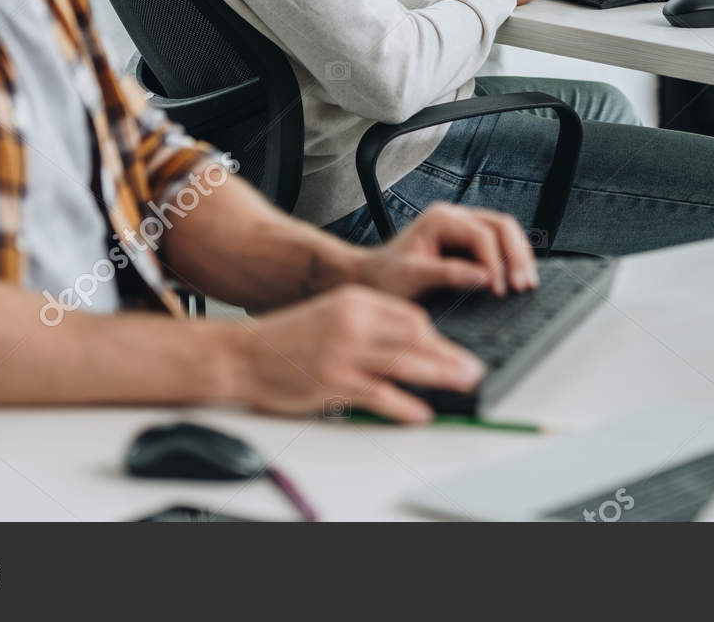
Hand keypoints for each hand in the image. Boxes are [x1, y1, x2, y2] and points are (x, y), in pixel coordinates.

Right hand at [219, 284, 484, 422]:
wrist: (240, 354)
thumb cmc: (285, 339)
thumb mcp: (330, 315)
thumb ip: (366, 324)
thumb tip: (407, 343)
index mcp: (355, 302)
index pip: (410, 315)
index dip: (436, 336)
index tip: (451, 349)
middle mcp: (353, 322)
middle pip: (417, 336)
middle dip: (450, 355)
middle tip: (473, 369)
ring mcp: (344, 352)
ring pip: (406, 363)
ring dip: (441, 375)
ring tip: (463, 384)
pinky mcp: (333, 381)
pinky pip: (380, 394)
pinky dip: (405, 406)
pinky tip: (421, 413)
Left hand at [355, 201, 538, 298]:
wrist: (370, 278)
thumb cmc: (385, 277)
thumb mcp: (412, 278)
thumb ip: (448, 275)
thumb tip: (484, 277)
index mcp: (440, 219)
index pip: (481, 235)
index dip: (495, 262)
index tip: (499, 289)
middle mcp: (454, 216)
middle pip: (501, 226)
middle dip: (517, 255)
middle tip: (524, 285)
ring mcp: (462, 227)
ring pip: (505, 232)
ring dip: (519, 256)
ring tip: (527, 282)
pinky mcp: (467, 241)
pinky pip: (499, 243)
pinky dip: (511, 259)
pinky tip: (516, 277)